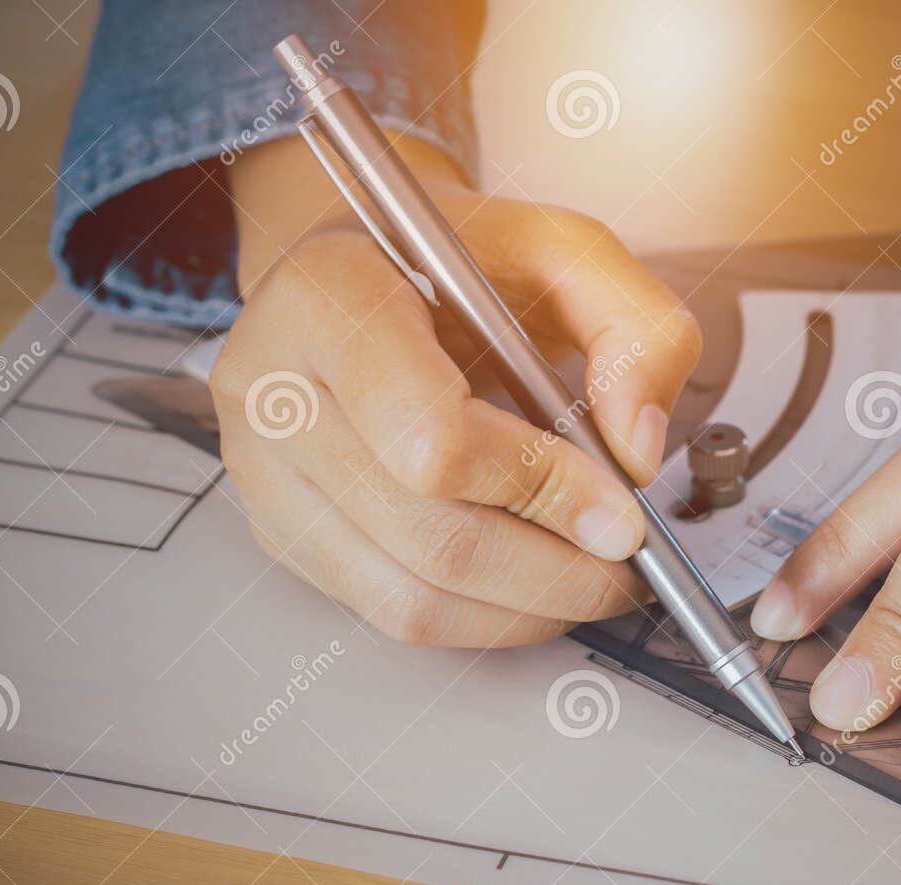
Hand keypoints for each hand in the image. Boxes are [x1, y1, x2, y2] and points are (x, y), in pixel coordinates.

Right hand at [215, 134, 700, 646]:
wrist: (367, 265)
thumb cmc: (461, 260)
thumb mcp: (570, 252)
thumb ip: (636, 332)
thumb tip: (637, 454)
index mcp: (327, 298)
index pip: (432, 439)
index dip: (541, 488)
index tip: (621, 512)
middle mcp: (271, 389)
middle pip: (430, 536)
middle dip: (556, 568)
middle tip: (627, 562)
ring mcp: (262, 472)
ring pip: (413, 598)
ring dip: (529, 607)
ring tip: (593, 575)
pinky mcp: (280, 530)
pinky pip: (395, 613)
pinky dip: (487, 617)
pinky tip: (536, 582)